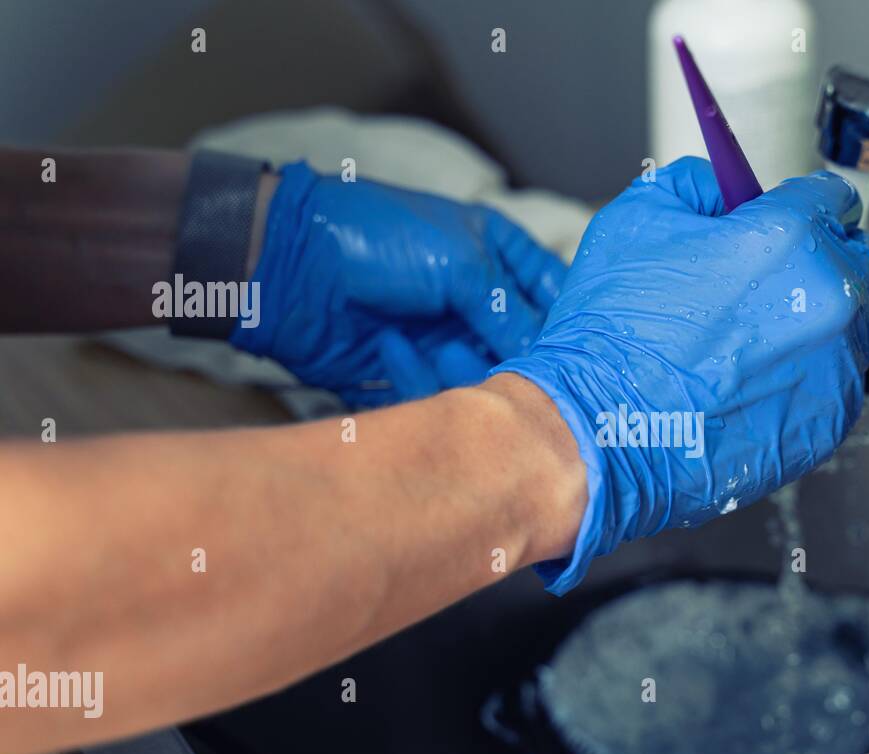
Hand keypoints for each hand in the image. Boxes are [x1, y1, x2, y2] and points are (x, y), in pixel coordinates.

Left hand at [234, 162, 565, 407]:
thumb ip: (514, 316)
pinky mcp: (412, 375)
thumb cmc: (377, 238)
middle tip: (525, 378)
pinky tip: (390, 346)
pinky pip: (438, 399)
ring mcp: (446, 339)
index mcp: (501, 257)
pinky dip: (422, 382)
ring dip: (469, 374)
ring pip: (486, 381)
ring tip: (442, 350)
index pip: (556, 297)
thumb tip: (549, 366)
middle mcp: (479, 301)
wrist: (287, 262)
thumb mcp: (463, 264)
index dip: (570, 327)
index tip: (580, 357)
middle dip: (525, 365)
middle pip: (526, 350)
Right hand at [494, 157, 868, 593]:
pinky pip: (840, 386)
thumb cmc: (614, 332)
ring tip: (759, 339)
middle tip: (770, 278)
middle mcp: (829, 299)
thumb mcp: (636, 219)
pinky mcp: (830, 422)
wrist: (603, 430)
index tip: (789, 216)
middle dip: (820, 259)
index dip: (804, 202)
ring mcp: (836, 366)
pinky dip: (810, 379)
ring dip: (821, 322)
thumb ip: (695, 185)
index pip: (833, 197)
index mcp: (790, 238)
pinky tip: (756, 384)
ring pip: (857, 327)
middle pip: (857, 260)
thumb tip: (722, 191)